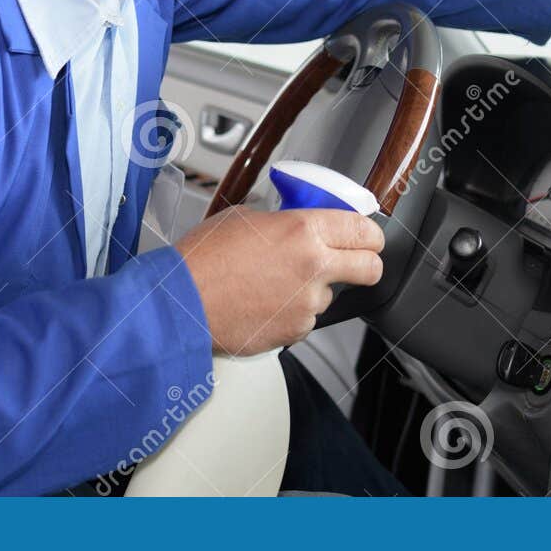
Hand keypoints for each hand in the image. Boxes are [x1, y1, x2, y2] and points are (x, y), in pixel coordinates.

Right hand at [174, 206, 384, 355]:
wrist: (180, 304)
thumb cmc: (203, 259)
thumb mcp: (245, 218)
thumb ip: (282, 222)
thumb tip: (293, 226)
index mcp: (304, 230)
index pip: (364, 230)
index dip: (370, 234)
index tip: (367, 236)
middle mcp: (314, 267)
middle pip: (370, 268)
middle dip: (367, 264)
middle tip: (352, 260)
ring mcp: (306, 304)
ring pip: (330, 296)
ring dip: (314, 290)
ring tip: (276, 283)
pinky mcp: (295, 332)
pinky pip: (305, 319)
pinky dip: (292, 312)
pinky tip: (264, 302)